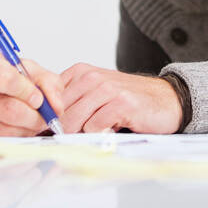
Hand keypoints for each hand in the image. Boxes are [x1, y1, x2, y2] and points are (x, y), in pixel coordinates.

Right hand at [0, 48, 66, 136]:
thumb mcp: (19, 66)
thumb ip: (45, 80)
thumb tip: (57, 106)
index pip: (5, 79)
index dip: (28, 93)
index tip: (40, 100)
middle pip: (7, 110)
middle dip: (34, 117)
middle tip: (45, 118)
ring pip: (1, 130)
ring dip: (25, 130)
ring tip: (31, 123)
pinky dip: (10, 137)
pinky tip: (14, 128)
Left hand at [58, 64, 183, 133]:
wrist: (167, 100)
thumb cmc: (129, 102)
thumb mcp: (95, 95)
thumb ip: (70, 103)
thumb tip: (40, 125)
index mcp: (80, 72)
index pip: (47, 97)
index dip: (47, 118)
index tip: (53, 129)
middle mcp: (91, 76)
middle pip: (58, 113)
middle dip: (64, 131)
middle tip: (79, 136)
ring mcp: (106, 88)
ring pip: (73, 122)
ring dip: (83, 134)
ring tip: (101, 129)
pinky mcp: (121, 103)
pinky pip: (94, 128)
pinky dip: (101, 135)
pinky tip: (115, 128)